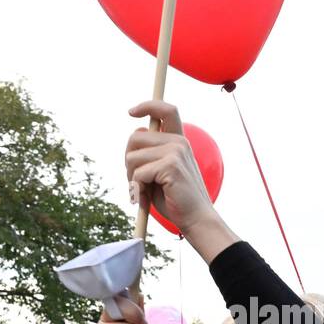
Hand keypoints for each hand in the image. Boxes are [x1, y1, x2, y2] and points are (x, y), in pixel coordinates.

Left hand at [126, 100, 222, 240]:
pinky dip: (136, 189)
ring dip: (131, 177)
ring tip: (143, 190)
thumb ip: (150, 155)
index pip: (165, 110)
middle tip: (136, 181)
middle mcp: (178, 142)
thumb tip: (132, 139)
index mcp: (178, 141)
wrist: (194, 218)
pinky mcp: (170, 165)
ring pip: (132, 157)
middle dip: (128, 161)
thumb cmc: (174, 199)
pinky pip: (138, 174)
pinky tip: (145, 197)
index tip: (131, 112)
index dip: (147, 105)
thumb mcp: (160, 172)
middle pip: (134, 138)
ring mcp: (175, 151)